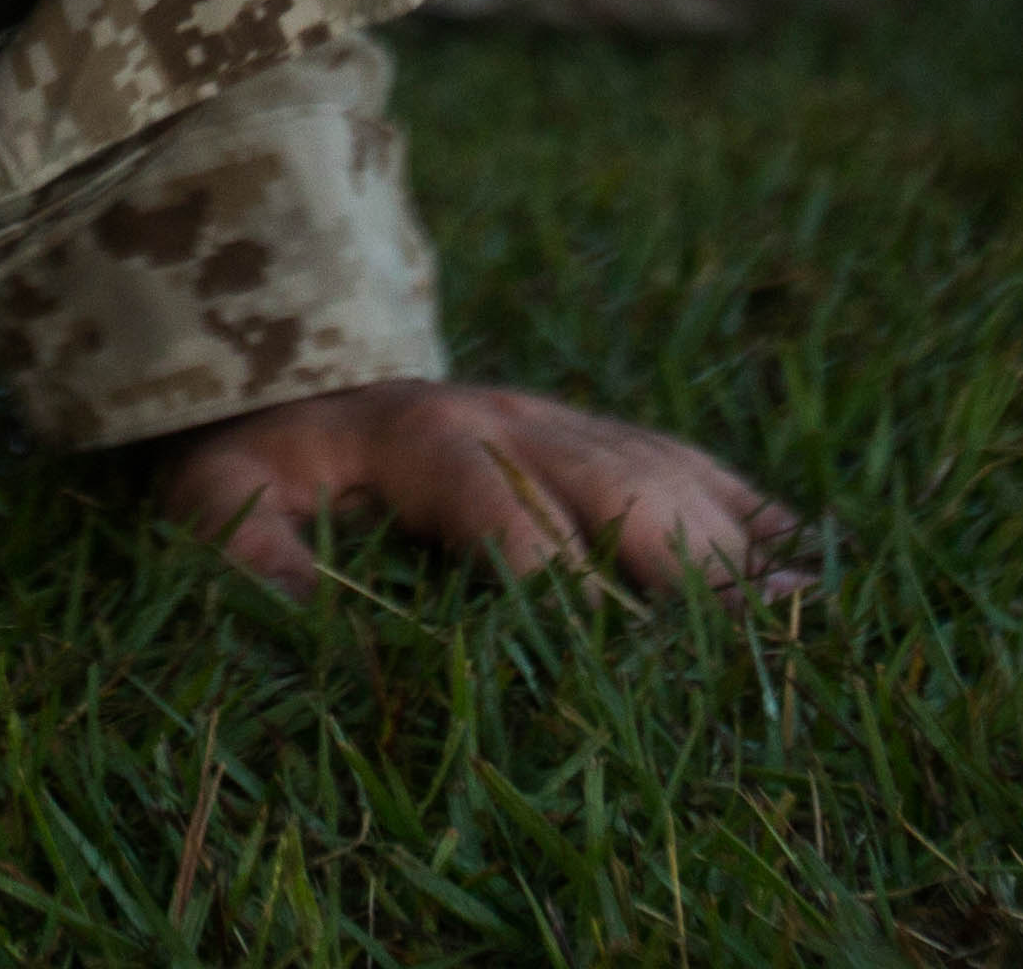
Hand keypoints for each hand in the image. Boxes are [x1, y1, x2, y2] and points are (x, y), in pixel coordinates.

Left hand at [157, 378, 805, 600]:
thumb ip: (249, 548)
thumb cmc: (257, 454)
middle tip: (758, 636)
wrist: (287, 365)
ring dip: (733, 542)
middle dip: (685, 565)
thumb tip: (304, 614)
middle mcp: (511, 419)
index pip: (510, 521)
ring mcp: (561, 417)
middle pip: (617, 489)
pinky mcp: (590, 428)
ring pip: (666, 473)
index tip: (620, 657)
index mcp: (426, 439)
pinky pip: (683, 460)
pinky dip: (744, 509)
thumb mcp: (217, 496)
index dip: (565, 589)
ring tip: (803, 611)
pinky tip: (804, 560)